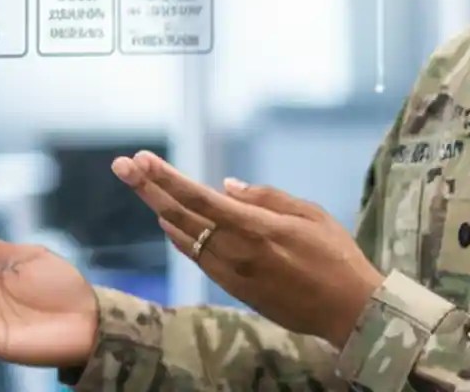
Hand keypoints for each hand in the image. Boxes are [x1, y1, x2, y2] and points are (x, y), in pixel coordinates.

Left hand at [113, 151, 384, 348]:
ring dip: (160, 209)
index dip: (167, 178)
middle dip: (148, 188)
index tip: (142, 159)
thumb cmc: (336, 255)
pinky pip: (199, 257)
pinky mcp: (235, 289)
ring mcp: (232, 273)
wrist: (347, 310)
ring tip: (140, 184)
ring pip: (185, 237)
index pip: (200, 199)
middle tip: (122, 165)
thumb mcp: (309, 214)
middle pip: (181, 216)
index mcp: (257, 228)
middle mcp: (237, 251)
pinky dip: (180, 237)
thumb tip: (226, 186)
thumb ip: (266, 198)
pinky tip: (169, 221)